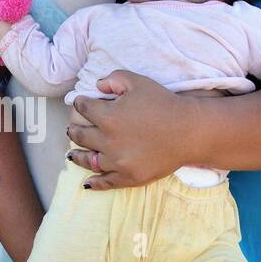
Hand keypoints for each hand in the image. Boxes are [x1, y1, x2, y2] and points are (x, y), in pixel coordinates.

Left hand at [65, 70, 196, 187]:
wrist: (188, 131)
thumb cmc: (164, 103)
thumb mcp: (138, 82)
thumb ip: (114, 79)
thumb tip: (97, 85)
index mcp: (107, 116)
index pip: (83, 109)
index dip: (79, 104)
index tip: (80, 103)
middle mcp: (107, 140)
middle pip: (80, 135)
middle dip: (74, 129)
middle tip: (72, 128)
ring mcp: (117, 161)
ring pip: (88, 160)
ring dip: (77, 155)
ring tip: (72, 155)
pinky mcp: (128, 176)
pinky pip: (105, 182)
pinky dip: (94, 182)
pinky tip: (87, 182)